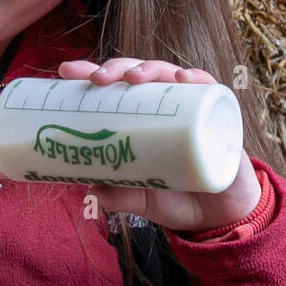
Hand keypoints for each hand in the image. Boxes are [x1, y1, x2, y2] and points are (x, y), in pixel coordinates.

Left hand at [57, 58, 261, 232]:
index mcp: (141, 119)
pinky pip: (209, 89)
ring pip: (168, 74)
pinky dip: (197, 78)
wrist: (220, 217)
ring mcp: (190, 107)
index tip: (65, 71)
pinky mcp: (218, 116)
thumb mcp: (142, 200)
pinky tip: (182, 78)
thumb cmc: (177, 198)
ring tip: (134, 78)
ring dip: (150, 69)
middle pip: (138, 74)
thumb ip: (120, 196)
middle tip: (97, 79)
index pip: (114, 87)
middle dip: (116, 68)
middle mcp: (164, 107)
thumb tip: (91, 193)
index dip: (90, 73)